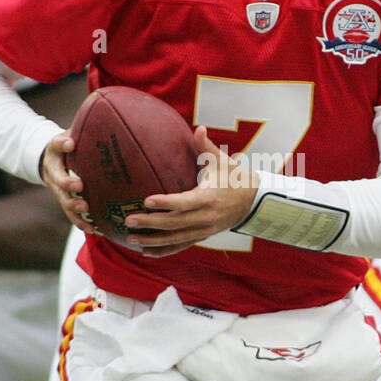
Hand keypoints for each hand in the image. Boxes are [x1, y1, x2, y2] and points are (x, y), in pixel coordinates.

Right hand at [39, 131, 99, 234]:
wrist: (50, 161)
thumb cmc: (68, 145)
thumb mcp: (71, 133)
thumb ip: (83, 126)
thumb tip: (107, 110)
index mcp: (54, 153)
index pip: (56, 145)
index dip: (62, 144)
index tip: (71, 143)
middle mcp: (53, 173)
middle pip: (58, 180)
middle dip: (68, 184)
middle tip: (79, 186)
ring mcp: (58, 190)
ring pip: (64, 201)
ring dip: (75, 208)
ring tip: (87, 212)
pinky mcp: (66, 202)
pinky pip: (72, 215)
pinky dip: (82, 223)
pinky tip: (95, 230)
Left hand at [122, 128, 258, 256]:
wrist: (252, 202)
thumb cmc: (233, 177)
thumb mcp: (222, 161)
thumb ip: (207, 147)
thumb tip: (199, 128)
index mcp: (209, 197)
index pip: (185, 202)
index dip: (166, 203)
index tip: (147, 200)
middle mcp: (206, 217)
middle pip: (175, 223)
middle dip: (151, 223)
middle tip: (128, 219)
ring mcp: (204, 230)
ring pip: (176, 238)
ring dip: (153, 240)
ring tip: (131, 238)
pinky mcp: (202, 237)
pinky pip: (181, 246)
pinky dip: (163, 251)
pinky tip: (145, 252)